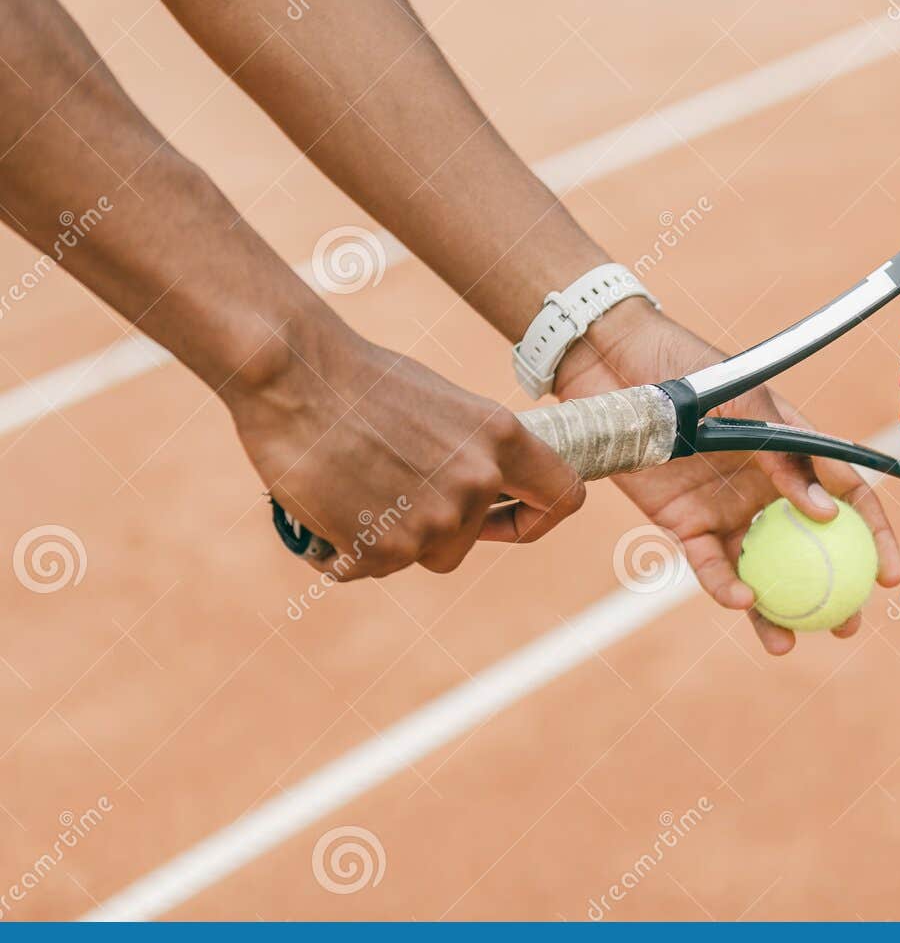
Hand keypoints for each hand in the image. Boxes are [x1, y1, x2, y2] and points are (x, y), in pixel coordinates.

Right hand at [227, 322, 583, 577]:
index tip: (506, 518)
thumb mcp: (442, 406)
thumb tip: (484, 487)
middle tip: (386, 494)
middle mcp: (478, 480)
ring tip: (350, 490)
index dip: (536, 517)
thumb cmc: (358, 380)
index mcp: (500, 437)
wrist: (291, 374)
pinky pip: (370, 568)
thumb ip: (470, 451)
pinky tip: (323, 511)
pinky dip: (345, 552)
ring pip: (419, 556)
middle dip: (433, 529)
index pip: (564, 496)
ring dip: (387, 537)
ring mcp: (434, 519)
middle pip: (469, 539)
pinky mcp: (385, 548)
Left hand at [554, 301, 899, 654]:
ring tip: (787, 644)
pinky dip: (726, 588)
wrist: (622, 374)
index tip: (890, 578)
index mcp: (797, 455)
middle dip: (834, 593)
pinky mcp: (686, 528)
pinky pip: (712, 568)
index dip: (875, 539)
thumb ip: (786, 455)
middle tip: (847, 626)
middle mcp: (768, 490)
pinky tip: (741, 603)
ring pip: (763, 572)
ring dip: (777, 611)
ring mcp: (729, 512)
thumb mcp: (748, 406)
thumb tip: (827, 512)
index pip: (848, 500)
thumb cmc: (693, 376)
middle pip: (812, 550)